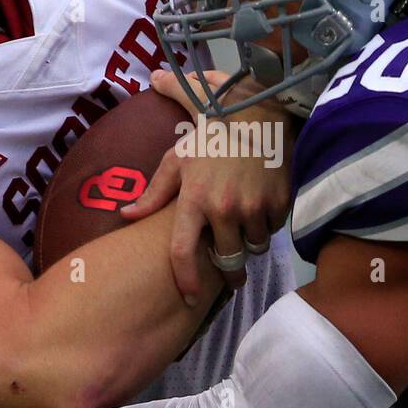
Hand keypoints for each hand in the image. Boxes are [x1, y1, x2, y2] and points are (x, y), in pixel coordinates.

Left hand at [122, 69, 294, 299]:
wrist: (258, 110)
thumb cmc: (211, 133)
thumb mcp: (177, 157)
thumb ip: (153, 191)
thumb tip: (126, 214)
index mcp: (194, 199)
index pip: (183, 252)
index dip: (185, 280)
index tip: (189, 298)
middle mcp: (224, 209)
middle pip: (226, 260)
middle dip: (227, 269)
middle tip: (228, 267)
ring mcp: (255, 207)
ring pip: (253, 247)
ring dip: (248, 243)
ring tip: (245, 227)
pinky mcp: (280, 202)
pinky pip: (273, 229)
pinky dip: (267, 225)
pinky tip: (261, 207)